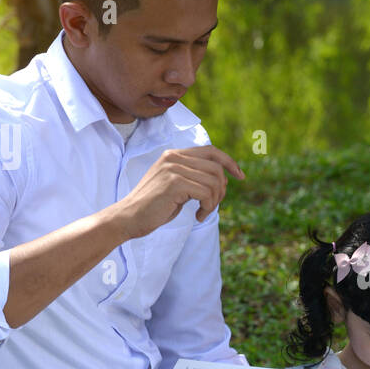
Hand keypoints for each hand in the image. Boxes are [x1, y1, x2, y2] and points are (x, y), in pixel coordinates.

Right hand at [114, 145, 245, 235]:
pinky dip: (208, 208)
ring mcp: (173, 169)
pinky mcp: (174, 183)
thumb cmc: (153, 207)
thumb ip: (193, 177)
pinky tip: (198, 216)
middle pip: (216, 168)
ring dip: (214, 201)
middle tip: (212, 205)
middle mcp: (174, 157)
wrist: (128, 218)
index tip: (240, 176)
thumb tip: (220, 180)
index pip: (211, 151)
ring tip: (203, 211)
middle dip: (221, 189)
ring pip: (214, 181)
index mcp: (174, 155)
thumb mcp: (175, 186)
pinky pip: (206, 193)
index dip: (229, 162)